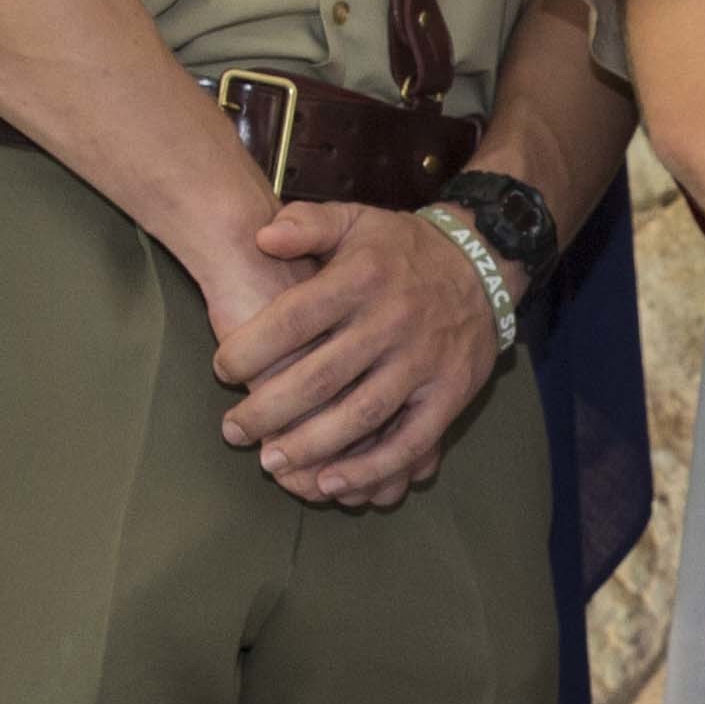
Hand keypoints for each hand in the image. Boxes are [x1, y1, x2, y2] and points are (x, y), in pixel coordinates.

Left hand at [213, 203, 500, 505]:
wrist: (483, 265)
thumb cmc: (402, 249)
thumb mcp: (356, 219)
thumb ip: (307, 223)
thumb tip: (262, 236)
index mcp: (361, 278)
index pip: (293, 319)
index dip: (250, 350)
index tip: (221, 370)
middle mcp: (392, 322)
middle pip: (319, 378)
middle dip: (268, 411)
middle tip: (233, 431)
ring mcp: (423, 362)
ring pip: (360, 416)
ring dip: (311, 447)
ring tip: (272, 461)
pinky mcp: (449, 395)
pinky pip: (409, 442)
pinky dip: (369, 469)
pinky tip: (331, 484)